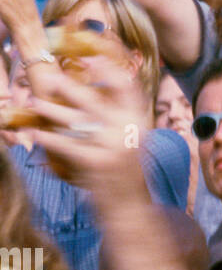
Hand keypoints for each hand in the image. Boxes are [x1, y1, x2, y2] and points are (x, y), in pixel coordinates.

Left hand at [25, 63, 147, 197]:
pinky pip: (65, 145)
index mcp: (138, 122)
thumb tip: (97, 95)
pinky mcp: (94, 162)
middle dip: (67, 87)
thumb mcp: (134, 143)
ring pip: (73, 120)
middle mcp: (126, 130)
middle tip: (50, 78)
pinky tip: (36, 134)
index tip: (89, 58)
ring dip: (51, 111)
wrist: (131, 211)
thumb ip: (120, 120)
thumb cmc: (129, 177)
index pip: (125, 85)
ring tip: (36, 103)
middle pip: (92, 99)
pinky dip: (48, 139)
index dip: (106, 68)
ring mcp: (110, 146)